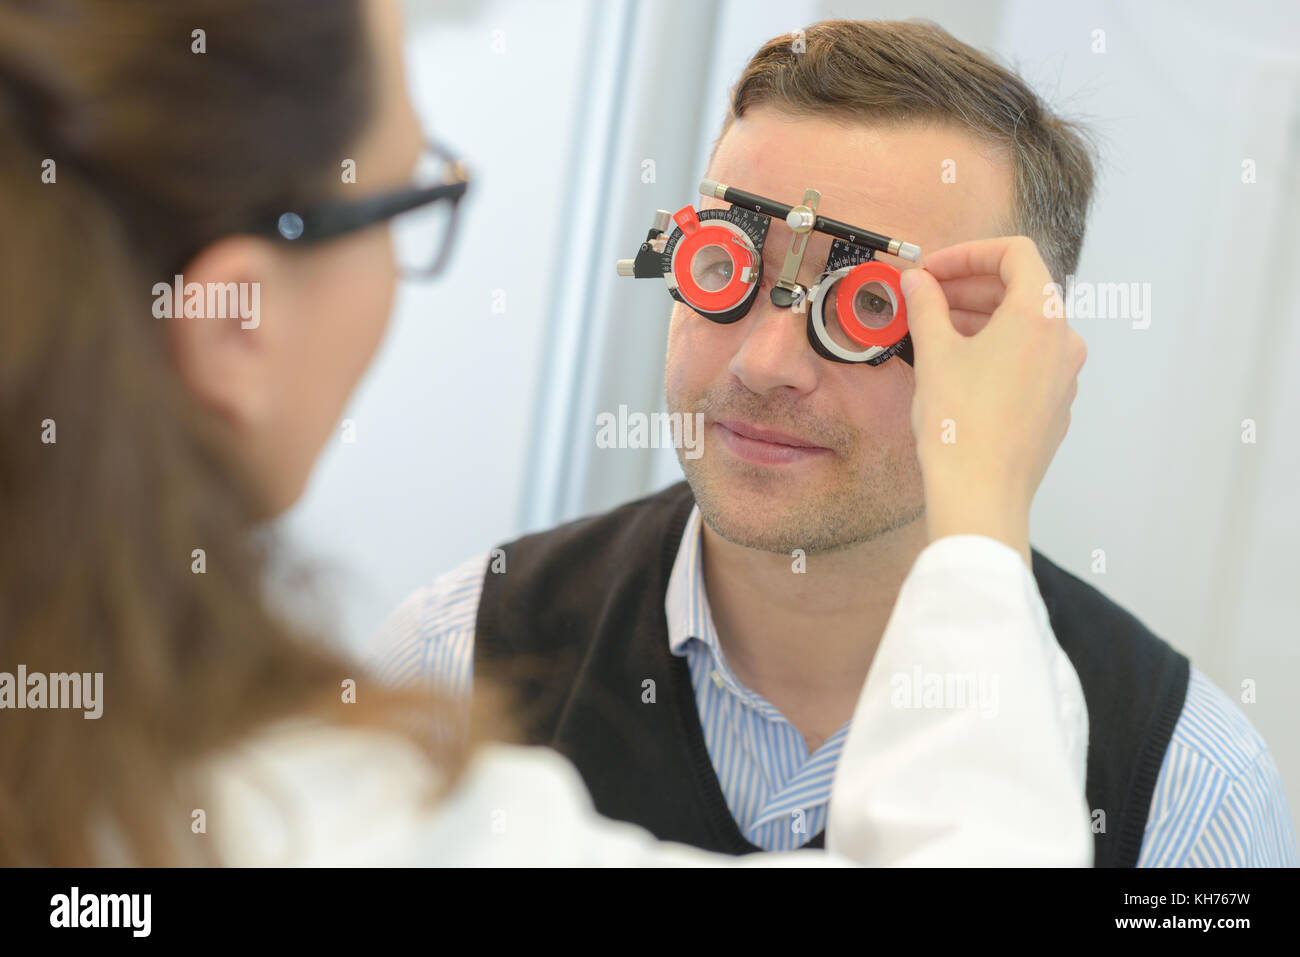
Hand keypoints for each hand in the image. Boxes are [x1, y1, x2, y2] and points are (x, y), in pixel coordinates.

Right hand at [899, 236, 1086, 566]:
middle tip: (925, 298)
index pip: (1014, 254)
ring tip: (935, 332)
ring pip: (1023, 328)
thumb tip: (918, 282)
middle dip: (969, 288)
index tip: (933, 270)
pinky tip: (958, 368)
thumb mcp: (934, 354)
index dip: (968, 253)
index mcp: (1040, 316)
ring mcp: (1064, 376)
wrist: (981, 494)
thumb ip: (926, 305)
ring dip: (980, 319)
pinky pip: (1027, 361)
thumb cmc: (961, 426)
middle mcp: (1063, 341)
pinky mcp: (1054, 406)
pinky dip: (995, 351)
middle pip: (1020, 290)